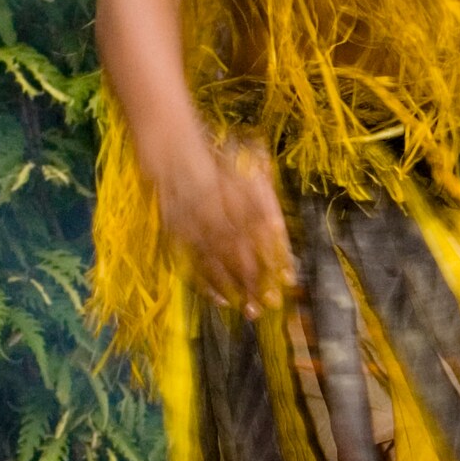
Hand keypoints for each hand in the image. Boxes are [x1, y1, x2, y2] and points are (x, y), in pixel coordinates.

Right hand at [157, 140, 295, 313]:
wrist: (171, 151)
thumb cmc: (214, 158)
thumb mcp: (245, 165)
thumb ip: (261, 194)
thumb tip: (275, 226)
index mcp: (240, 198)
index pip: (264, 234)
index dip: (277, 257)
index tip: (288, 279)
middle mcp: (220, 215)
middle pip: (243, 253)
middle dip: (258, 281)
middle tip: (270, 303)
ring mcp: (197, 226)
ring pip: (220, 264)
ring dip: (236, 288)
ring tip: (250, 309)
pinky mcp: (179, 235)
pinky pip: (196, 263)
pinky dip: (209, 284)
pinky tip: (222, 299)